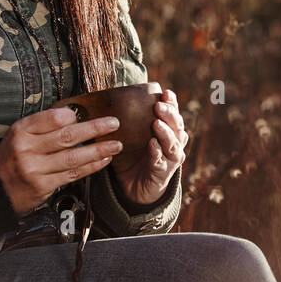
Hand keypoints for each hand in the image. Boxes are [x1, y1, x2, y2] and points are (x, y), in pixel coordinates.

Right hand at [0, 105, 123, 215]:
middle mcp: (28, 149)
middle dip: (95, 129)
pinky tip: (104, 160)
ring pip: (74, 158)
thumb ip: (43, 125)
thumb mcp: (20, 133)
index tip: (85, 114)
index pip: (52, 118)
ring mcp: (36, 169)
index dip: (72, 116)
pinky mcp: (44, 186)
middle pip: (67, 136)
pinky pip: (73, 174)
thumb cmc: (14, 155)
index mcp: (22, 130)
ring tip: (116, 145)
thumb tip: (75, 116)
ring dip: (98, 150)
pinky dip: (91, 167)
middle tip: (114, 123)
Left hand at [109, 88, 187, 208]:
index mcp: (167, 132)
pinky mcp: (163, 173)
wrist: (134, 188)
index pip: (173, 114)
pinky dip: (157, 152)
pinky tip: (153, 144)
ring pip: (173, 144)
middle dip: (169, 115)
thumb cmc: (133, 158)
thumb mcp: (129, 137)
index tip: (166, 93)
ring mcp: (170, 159)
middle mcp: (173, 144)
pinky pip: (162, 161)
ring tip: (156, 124)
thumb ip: (125, 122)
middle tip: (159, 106)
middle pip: (177, 127)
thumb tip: (103, 102)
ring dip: (165, 133)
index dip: (172, 103)